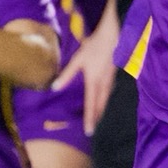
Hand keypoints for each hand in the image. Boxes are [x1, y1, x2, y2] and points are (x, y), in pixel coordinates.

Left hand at [56, 16, 119, 134]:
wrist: (112, 36)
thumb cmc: (93, 47)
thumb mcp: (77, 60)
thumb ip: (67, 74)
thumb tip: (55, 88)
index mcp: (93, 81)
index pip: (91, 104)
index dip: (90, 118)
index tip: (89, 131)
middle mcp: (103, 84)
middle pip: (100, 104)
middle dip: (96, 117)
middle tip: (93, 128)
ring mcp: (110, 80)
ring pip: (105, 99)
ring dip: (101, 109)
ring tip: (97, 118)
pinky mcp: (112, 75)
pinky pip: (108, 92)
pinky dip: (105, 100)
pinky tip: (103, 100)